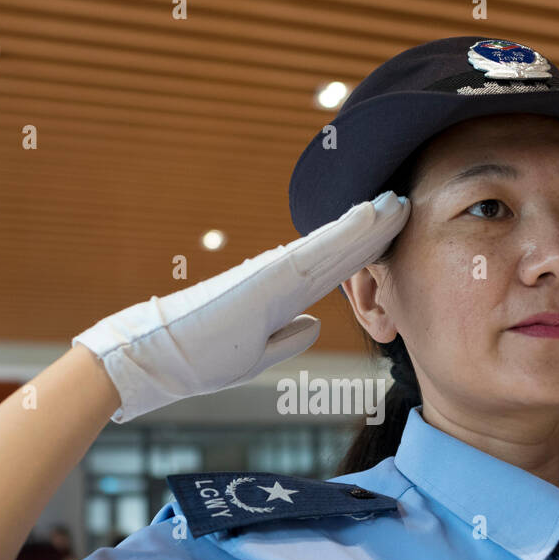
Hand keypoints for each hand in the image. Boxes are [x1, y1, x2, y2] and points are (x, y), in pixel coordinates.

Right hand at [74, 191, 409, 422]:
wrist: (153, 358)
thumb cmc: (196, 360)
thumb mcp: (254, 357)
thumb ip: (285, 339)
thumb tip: (313, 324)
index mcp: (278, 297)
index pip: (332, 271)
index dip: (364, 250)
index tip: (393, 231)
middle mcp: (279, 279)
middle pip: (338, 252)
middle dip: (374, 229)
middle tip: (405, 200)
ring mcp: (272, 276)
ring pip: (332, 247)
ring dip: (367, 224)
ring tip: (397, 200)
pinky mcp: (265, 280)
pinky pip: (314, 255)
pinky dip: (345, 235)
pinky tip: (369, 217)